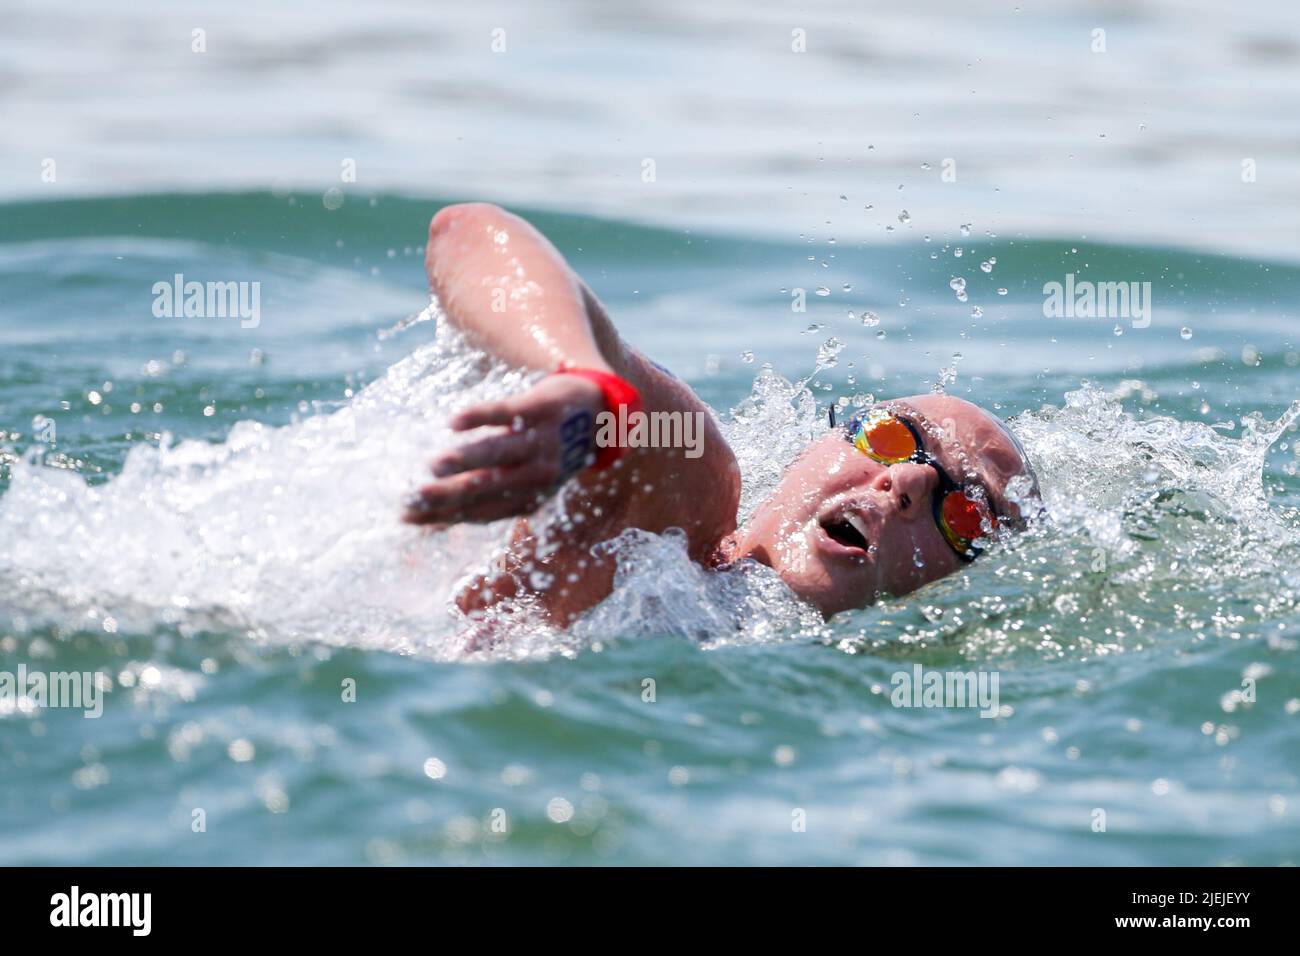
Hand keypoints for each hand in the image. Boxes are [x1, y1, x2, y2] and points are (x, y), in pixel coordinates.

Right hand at [403, 373, 605, 524]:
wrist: (601, 414)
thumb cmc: (549, 452)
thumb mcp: (525, 484)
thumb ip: (483, 501)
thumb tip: (431, 528)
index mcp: (529, 499)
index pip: (479, 511)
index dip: (443, 515)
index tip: (407, 515)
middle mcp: (537, 475)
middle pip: (486, 488)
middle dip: (448, 495)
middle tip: (413, 497)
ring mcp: (541, 441)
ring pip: (498, 453)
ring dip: (466, 460)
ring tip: (433, 466)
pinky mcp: (541, 409)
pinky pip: (507, 414)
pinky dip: (480, 417)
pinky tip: (453, 423)